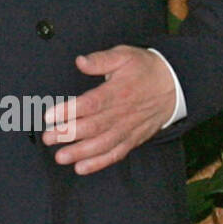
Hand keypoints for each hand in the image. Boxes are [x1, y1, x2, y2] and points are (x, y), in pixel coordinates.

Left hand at [42, 45, 176, 174]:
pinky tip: (81, 167)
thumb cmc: (145, 69)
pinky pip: (115, 154)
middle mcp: (122, 113)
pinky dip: (99, 163)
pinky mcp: (133, 139)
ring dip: (80, 153)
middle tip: (48, 138)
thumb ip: (101, 59)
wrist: (174, 86)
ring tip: (61, 157)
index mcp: (117, 92)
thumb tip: (80, 61)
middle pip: (93, 127)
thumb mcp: (124, 55)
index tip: (49, 116)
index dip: (69, 111)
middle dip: (68, 134)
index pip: (91, 104)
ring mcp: (128, 128)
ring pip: (102, 144)